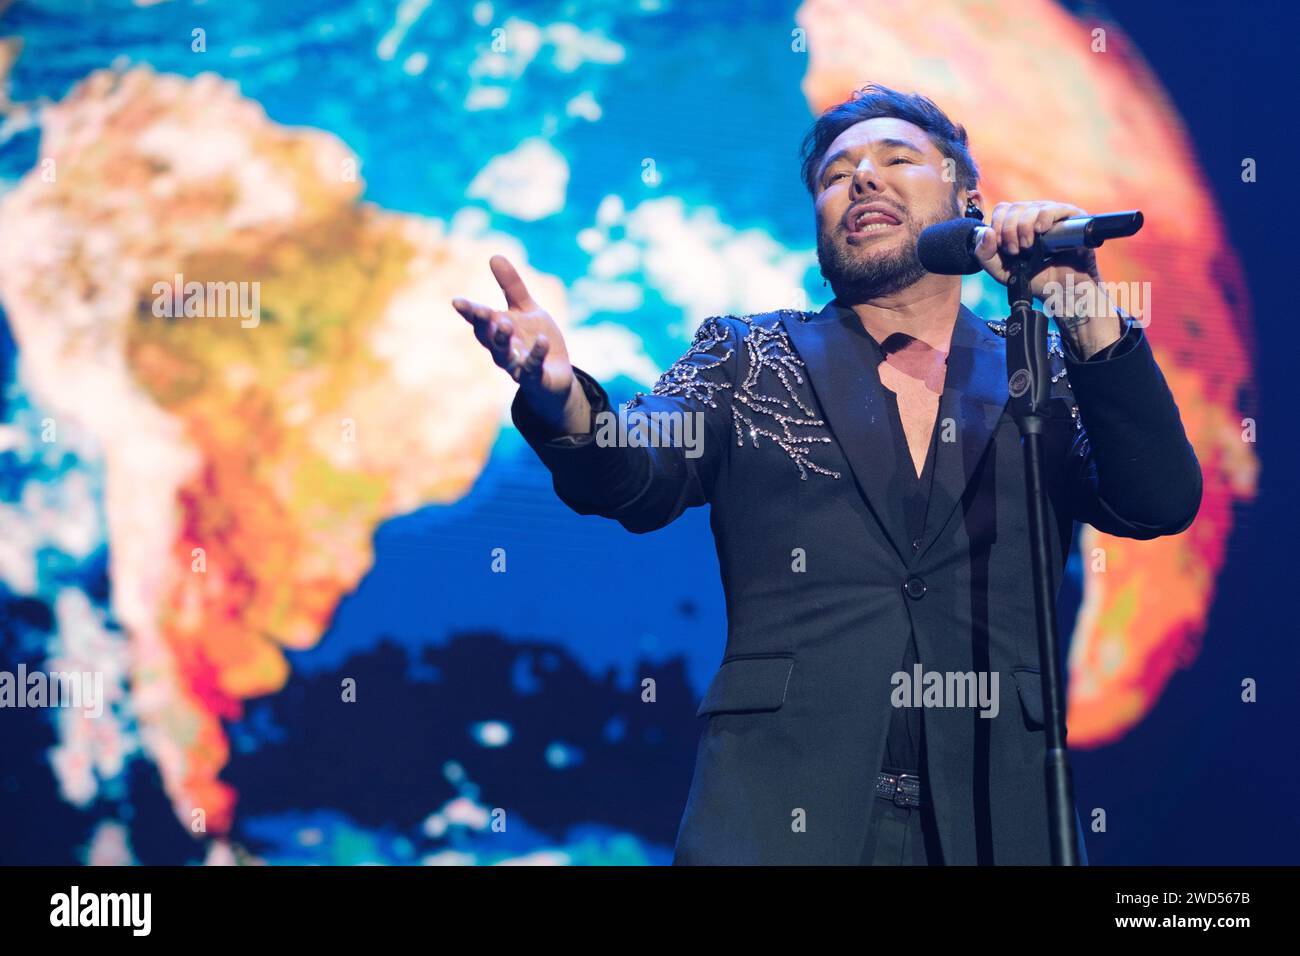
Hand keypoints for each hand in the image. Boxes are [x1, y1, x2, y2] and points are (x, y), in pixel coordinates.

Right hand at [452, 254, 590, 432]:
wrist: (556, 373)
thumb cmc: (536, 339)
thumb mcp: (526, 309)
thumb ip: (511, 286)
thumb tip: (494, 256)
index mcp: (498, 330)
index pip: (480, 320)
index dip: (469, 311)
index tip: (457, 301)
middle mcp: (502, 349)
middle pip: (487, 337)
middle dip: (483, 324)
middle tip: (481, 310)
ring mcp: (517, 366)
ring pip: (504, 356)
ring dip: (502, 340)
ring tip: (505, 324)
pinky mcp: (534, 379)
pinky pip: (532, 368)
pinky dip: (536, 355)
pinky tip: (542, 341)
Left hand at [971, 200, 1099, 299]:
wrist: (1062, 290)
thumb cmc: (1035, 278)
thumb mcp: (1001, 271)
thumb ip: (984, 254)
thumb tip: (986, 231)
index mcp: (1018, 222)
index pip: (1002, 209)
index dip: (997, 225)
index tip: (1002, 246)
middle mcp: (1035, 214)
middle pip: (1014, 207)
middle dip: (1009, 231)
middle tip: (1016, 251)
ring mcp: (1053, 214)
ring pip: (1031, 207)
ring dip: (1024, 228)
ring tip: (1030, 247)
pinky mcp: (1072, 217)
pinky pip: (1053, 208)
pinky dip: (1043, 218)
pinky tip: (1042, 230)